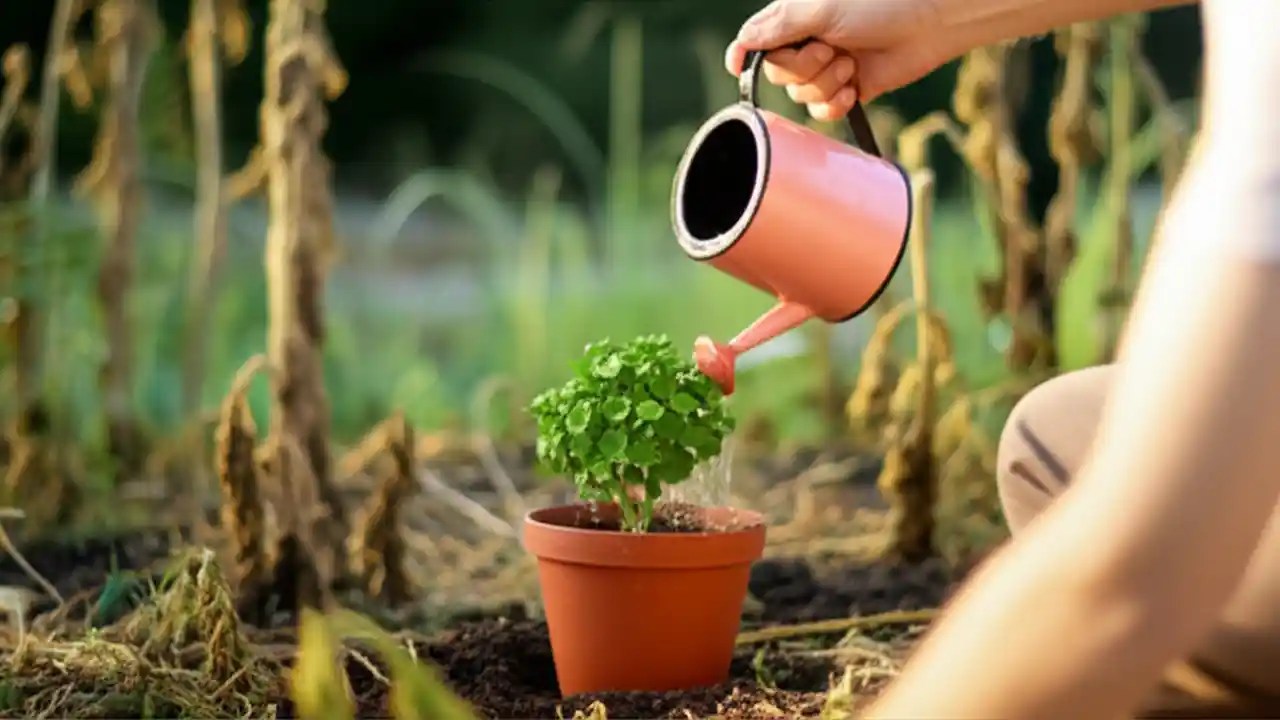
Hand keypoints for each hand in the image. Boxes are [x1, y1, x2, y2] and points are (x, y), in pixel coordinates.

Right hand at [725, 0, 959, 119]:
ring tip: (851, 65)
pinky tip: (854, 91)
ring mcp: (828, 67)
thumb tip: (741, 43)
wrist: (931, 23)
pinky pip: (823, 111)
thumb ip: (778, 27)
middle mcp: (808, 42)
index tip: (736, 68)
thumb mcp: (822, 10)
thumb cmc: (880, 4)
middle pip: (777, 73)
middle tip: (831, 50)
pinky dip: (835, 105)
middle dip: (804, 68)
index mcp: (796, 18)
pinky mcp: (849, 89)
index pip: (756, 42)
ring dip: (826, 84)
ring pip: (801, 95)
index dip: (744, 56)